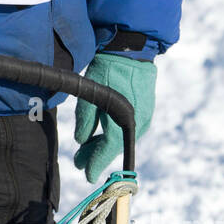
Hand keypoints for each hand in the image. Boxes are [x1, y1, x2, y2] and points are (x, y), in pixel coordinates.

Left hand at [74, 54, 156, 181]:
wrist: (132, 47)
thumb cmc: (109, 68)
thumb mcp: (91, 93)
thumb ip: (86, 119)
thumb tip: (81, 140)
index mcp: (124, 121)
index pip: (108, 149)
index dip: (96, 163)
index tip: (88, 176)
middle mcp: (138, 122)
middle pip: (114, 146)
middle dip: (96, 156)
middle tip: (79, 163)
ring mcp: (144, 115)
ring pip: (120, 138)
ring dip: (102, 144)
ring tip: (85, 150)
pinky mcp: (144, 108)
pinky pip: (126, 128)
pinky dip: (112, 133)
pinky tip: (99, 134)